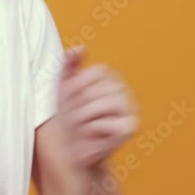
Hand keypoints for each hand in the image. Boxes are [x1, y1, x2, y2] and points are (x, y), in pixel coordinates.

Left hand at [56, 46, 137, 168]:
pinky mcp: (131, 125)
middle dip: (77, 106)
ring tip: (81, 126)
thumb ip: (69, 64)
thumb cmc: (66, 115)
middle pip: (95, 90)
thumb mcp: (62, 86)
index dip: (76, 87)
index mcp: (107, 76)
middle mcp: (121, 89)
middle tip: (73, 117)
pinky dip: (96, 131)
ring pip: (102, 106)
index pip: (95, 72)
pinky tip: (93, 134)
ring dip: (84, 119)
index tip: (68, 98)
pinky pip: (110, 123)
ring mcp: (129, 107)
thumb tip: (80, 47)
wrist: (70, 147)